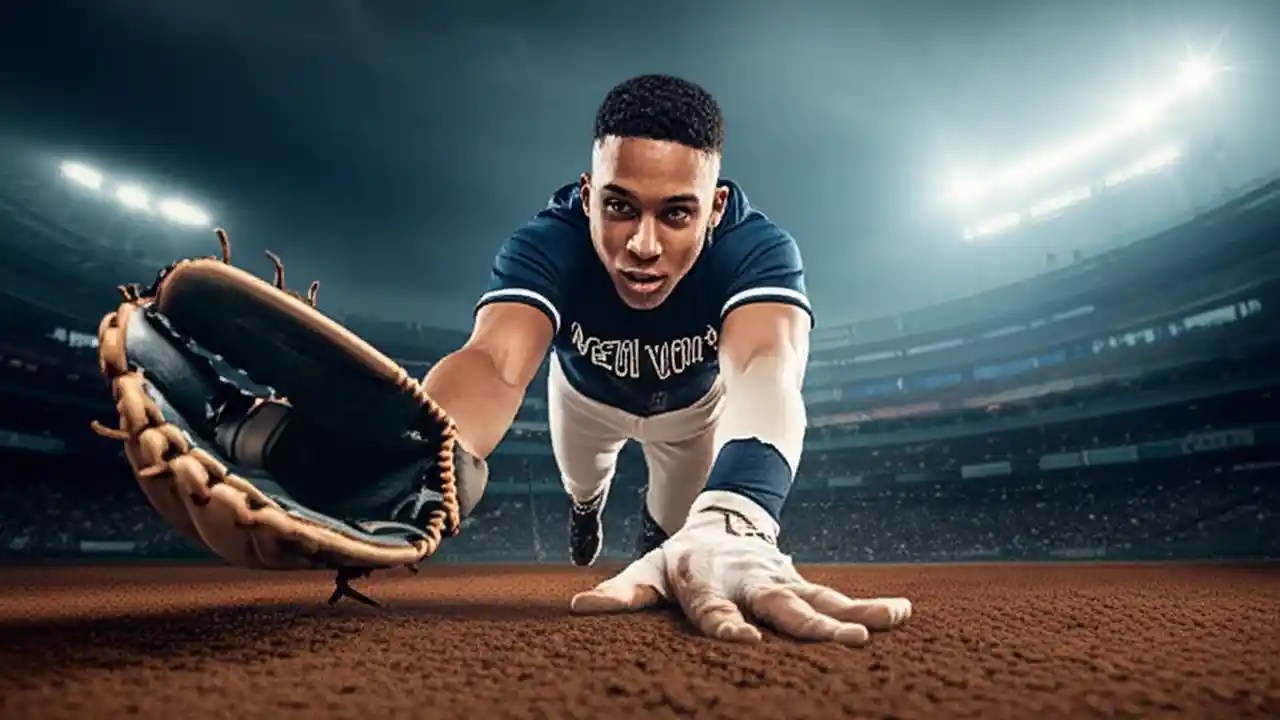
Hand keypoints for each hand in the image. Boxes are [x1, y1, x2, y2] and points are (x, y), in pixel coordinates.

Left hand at [570, 490, 911, 645]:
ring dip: (853, 613)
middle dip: (807, 624)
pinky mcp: (800, 583)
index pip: (713, 606)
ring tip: (890, 621)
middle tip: (841, 642)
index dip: (725, 622)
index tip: (743, 640)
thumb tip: (579, 608)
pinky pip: (836, 599)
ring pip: (818, 599)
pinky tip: (903, 613)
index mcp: (704, 579)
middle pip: (778, 604)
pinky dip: (869, 608)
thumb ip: (620, 594)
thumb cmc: (676, 563)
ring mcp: (778, 579)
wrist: (719, 522)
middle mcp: (746, 578)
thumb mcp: (646, 573)